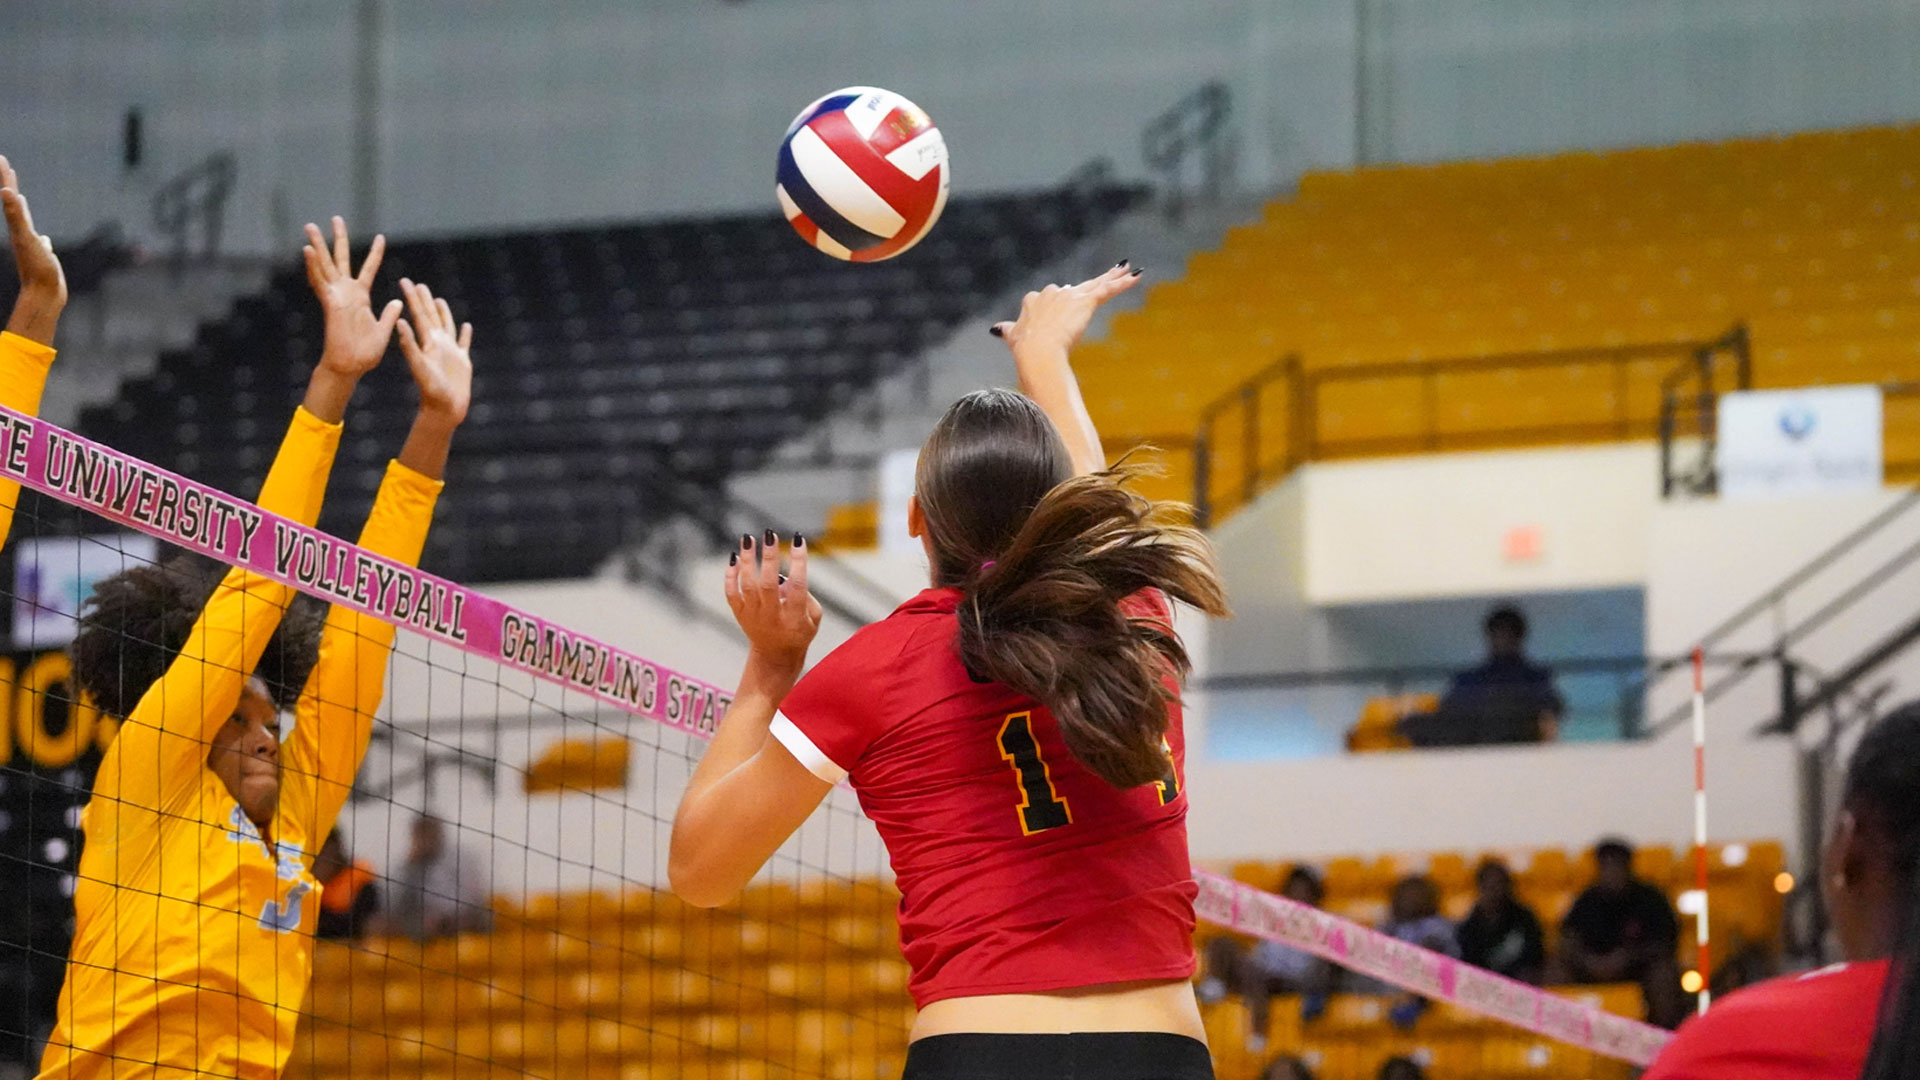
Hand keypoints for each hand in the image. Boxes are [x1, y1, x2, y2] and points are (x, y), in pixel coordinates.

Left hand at [2, 156, 66, 344]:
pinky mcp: (42, 258)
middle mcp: (22, 233)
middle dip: (9, 186)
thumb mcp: (26, 238)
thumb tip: (6, 193)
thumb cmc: (36, 269)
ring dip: (22, 208)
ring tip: (20, 198)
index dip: (6, 178)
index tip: (2, 159)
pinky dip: (40, 235)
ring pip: (24, 221)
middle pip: (14, 205)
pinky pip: (40, 241)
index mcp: (18, 226)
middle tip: (7, 169)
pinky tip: (44, 239)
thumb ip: (16, 215)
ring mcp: (32, 246)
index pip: (10, 197)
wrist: (43, 296)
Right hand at [304, 216, 400, 380]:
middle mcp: (347, 293)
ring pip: (326, 266)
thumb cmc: (365, 353)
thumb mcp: (383, 330)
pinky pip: (320, 282)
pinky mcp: (330, 304)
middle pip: (341, 259)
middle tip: (335, 218)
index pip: (370, 269)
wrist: (351, 367)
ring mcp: (336, 297)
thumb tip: (398, 301)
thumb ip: (388, 314)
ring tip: (311, 227)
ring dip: (318, 246)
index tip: (381, 237)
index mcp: (361, 297)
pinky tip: (308, 250)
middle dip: (339, 239)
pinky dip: (313, 266)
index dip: (376, 253)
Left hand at [394, 278, 472, 425]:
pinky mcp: (462, 362)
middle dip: (424, 300)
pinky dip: (465, 334)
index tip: (406, 281)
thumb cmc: (430, 390)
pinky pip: (464, 344)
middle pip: (431, 317)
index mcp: (427, 342)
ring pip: (447, 326)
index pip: (418, 315)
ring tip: (439, 300)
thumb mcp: (418, 365)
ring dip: (443, 313)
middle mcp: (437, 344)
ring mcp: (450, 352)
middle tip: (418, 284)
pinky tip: (467, 326)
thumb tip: (399, 322)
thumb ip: (409, 345)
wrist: (444, 409)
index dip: (412, 298)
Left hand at [725, 532, 822, 675]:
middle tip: (770, 535)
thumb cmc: (799, 632)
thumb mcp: (814, 619)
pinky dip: (730, 576)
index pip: (797, 587)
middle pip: (768, 584)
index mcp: (794, 618)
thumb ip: (807, 597)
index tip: (799, 541)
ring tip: (748, 539)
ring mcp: (753, 615)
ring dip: (747, 560)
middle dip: (769, 558)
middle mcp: (772, 616)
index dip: (798, 563)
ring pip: (747, 585)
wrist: (775, 656)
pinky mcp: (740, 613)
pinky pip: (731, 593)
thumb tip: (787, 577)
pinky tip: (734, 558)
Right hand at [990, 261, 1142, 354]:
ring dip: (1113, 277)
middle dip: (1088, 290)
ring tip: (1127, 269)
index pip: (1051, 298)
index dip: (1059, 306)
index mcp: (1034, 299)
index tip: (1064, 312)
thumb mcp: (1013, 337)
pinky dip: (1123, 282)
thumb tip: (996, 329)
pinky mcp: (1086, 300)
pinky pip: (1108, 289)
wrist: (1037, 350)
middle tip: (1103, 281)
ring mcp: (1069, 295)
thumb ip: (1008, 330)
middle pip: (1075, 288)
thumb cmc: (1025, 348)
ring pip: (1095, 284)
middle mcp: (1051, 292)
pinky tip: (1137, 274)